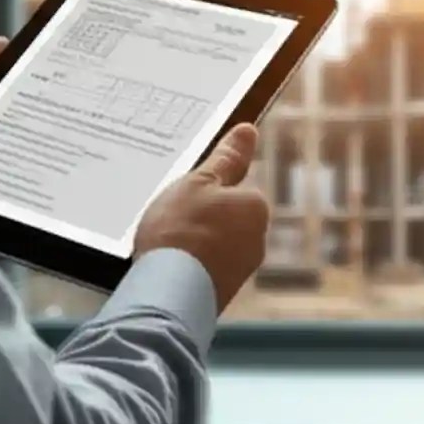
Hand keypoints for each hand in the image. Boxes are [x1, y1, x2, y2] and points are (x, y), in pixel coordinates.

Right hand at [134, 124, 268, 311]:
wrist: (167, 293)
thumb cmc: (181, 230)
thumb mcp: (198, 182)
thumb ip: (226, 158)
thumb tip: (249, 131)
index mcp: (255, 207)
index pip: (233, 189)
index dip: (204, 190)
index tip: (182, 198)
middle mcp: (257, 239)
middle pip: (225, 218)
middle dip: (201, 218)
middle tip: (171, 220)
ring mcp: (241, 270)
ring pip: (214, 245)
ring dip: (194, 244)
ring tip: (166, 246)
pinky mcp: (223, 292)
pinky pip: (205, 270)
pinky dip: (189, 267)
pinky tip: (169, 267)